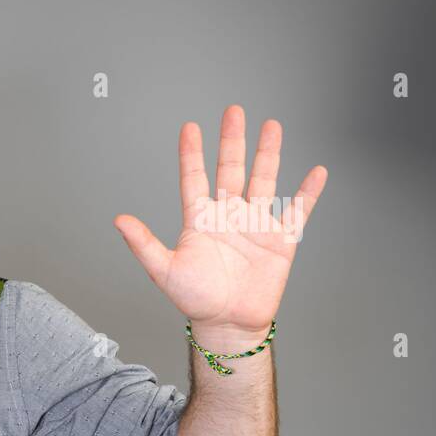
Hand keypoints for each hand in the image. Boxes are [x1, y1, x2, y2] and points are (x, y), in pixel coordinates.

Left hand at [113, 105, 326, 340]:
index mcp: (200, 220)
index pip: (194, 178)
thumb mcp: (163, 269)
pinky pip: (298, 211)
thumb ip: (143, 243)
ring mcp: (255, 225)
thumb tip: (118, 219)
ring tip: (271, 126)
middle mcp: (228, 216)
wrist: (227, 324)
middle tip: (234, 111)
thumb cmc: (195, 299)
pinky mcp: (280, 240)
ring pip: (264, 180)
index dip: (192, 153)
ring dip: (268, 153)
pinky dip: (308, 192)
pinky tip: (317, 172)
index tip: (190, 127)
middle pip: (231, 169)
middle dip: (232, 140)